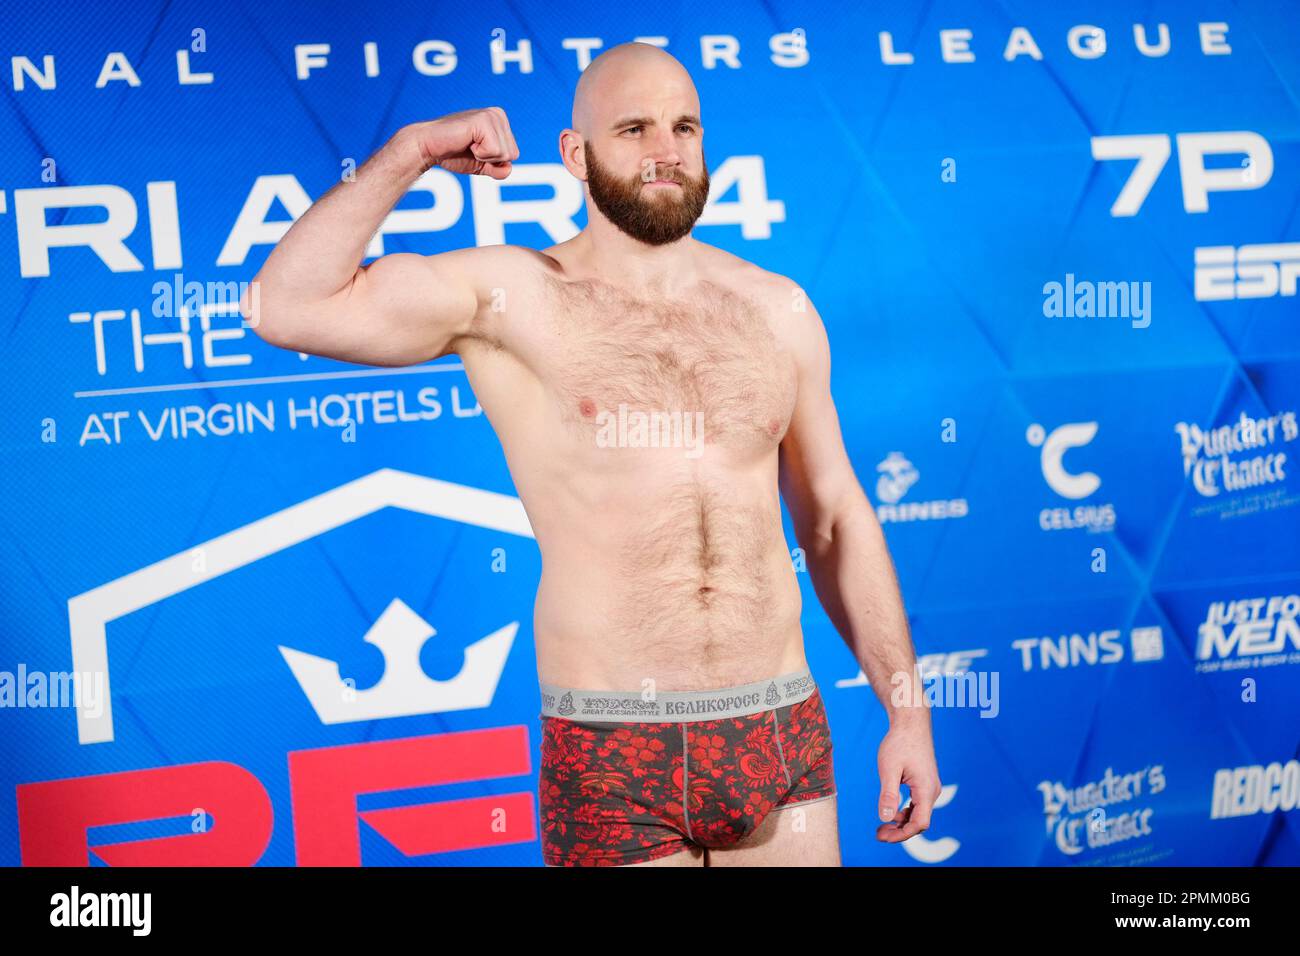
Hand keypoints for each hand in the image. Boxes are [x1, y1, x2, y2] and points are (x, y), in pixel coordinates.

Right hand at [404, 107, 518, 178]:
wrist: (429, 148)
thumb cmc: (452, 153)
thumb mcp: (482, 164)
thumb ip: (498, 168)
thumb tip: (508, 169)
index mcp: (500, 121)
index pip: (514, 154)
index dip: (493, 161)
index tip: (475, 151)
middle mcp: (498, 114)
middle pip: (513, 154)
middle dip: (491, 160)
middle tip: (470, 148)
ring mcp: (491, 115)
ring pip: (505, 153)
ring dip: (484, 157)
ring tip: (468, 144)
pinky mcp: (483, 120)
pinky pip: (495, 151)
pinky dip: (480, 154)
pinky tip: (466, 142)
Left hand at [875, 717, 941, 842]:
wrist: (911, 723)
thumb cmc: (899, 743)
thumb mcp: (889, 769)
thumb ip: (888, 795)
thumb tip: (885, 818)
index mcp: (926, 789)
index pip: (920, 823)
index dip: (902, 835)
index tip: (883, 837)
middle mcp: (932, 790)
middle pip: (919, 821)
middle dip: (900, 831)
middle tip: (878, 834)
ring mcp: (930, 787)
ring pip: (919, 814)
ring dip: (902, 823)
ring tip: (882, 827)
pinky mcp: (924, 783)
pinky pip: (917, 804)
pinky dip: (905, 812)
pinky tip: (891, 813)